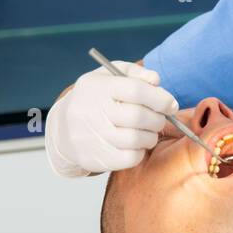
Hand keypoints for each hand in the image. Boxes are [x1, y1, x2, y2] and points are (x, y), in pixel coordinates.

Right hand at [45, 61, 177, 176]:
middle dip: (158, 119)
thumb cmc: (95, 99)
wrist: (61, 130)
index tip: (171, 105)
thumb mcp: (109, 77)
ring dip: (151, 136)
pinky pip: (129, 158)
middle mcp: (91, 111)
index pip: (136, 90)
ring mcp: (90, 137)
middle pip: (138, 117)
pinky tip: (136, 145)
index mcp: (97, 87)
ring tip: (149, 132)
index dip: (160, 98)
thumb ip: (135, 74)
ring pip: (136, 139)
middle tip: (161, 119)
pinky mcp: (94, 158)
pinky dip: (139, 152)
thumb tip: (155, 80)